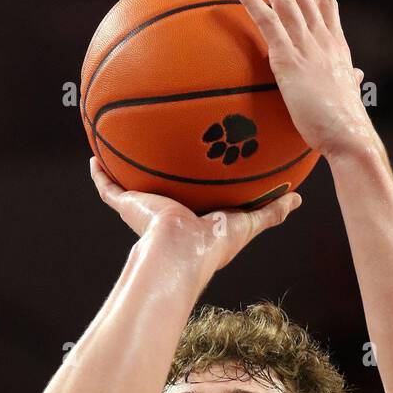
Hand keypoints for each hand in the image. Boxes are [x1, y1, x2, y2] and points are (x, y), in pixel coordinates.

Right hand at [89, 156, 301, 278]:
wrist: (180, 251)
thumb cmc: (214, 243)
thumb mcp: (248, 222)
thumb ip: (271, 210)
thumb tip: (298, 199)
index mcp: (195, 217)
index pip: (197, 196)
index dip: (199, 180)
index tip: (203, 158)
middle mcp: (169, 212)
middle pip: (165, 187)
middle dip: (164, 170)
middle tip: (167, 142)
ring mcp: (146, 209)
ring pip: (133, 185)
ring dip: (127, 167)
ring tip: (122, 141)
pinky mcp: (128, 206)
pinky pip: (108, 187)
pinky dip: (100, 174)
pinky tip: (94, 155)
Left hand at [231, 0, 371, 159]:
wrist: (348, 134)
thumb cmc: (347, 124)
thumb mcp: (349, 95)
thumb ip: (350, 80)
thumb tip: (356, 75)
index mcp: (337, 48)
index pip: (328, 8)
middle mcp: (322, 39)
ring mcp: (306, 46)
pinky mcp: (289, 59)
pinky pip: (267, 21)